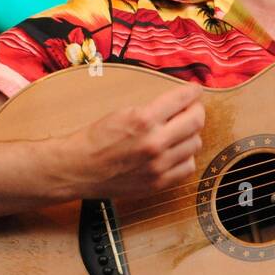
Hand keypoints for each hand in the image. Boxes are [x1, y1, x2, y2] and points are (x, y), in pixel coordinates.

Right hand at [56, 83, 204, 198]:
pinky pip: (188, 167)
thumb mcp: (123, 112)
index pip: (182, 99)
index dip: (192, 92)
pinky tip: (175, 153)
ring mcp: (158, 165)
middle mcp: (154, 142)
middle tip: (192, 109)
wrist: (78, 169)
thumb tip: (179, 101)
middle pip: (196, 122)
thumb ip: (154, 108)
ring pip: (195, 144)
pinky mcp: (158, 182)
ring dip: (190, 136)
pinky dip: (185, 158)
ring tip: (179, 133)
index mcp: (143, 119)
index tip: (195, 91)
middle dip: (196, 111)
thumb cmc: (96, 139)